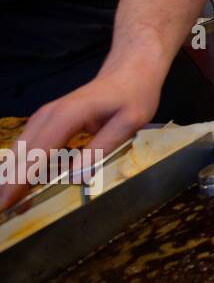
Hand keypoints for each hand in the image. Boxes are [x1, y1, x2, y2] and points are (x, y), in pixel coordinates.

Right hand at [0, 70, 158, 211]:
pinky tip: (23, 186)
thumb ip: (102, 146)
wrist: (129, 71)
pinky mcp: (46, 121)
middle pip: (22, 154)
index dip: (20, 180)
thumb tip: (76, 175)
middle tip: (4, 211)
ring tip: (12, 205)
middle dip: (9, 184)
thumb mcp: (129, 122)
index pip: (38, 152)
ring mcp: (45, 116)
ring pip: (20, 151)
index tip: (6, 202)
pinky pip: (29, 147)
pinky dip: (23, 167)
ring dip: (13, 177)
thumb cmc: (133, 95)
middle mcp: (49, 114)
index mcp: (68, 115)